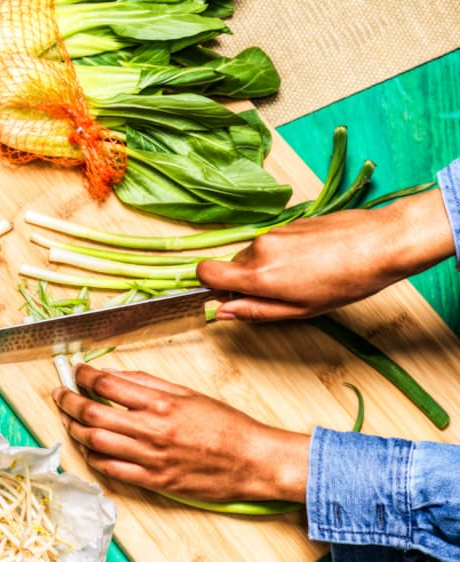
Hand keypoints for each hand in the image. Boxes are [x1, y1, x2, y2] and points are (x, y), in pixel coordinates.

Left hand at [53, 364, 308, 502]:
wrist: (253, 461)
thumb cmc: (225, 426)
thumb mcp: (188, 393)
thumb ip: (148, 384)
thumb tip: (112, 375)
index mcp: (161, 403)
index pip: (107, 384)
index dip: (83, 376)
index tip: (75, 372)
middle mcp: (152, 430)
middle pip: (92, 413)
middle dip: (67, 401)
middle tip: (59, 395)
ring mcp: (150, 457)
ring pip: (95, 441)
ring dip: (74, 428)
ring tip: (69, 420)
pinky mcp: (154, 481)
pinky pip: (110, 469)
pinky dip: (93, 456)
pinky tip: (89, 447)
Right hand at [198, 189, 452, 320]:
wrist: (382, 243)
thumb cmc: (347, 282)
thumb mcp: (300, 309)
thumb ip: (256, 311)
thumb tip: (223, 312)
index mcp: (258, 275)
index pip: (205, 272)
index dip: (210, 286)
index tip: (230, 296)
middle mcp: (259, 249)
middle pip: (232, 266)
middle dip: (248, 281)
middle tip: (282, 294)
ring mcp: (274, 233)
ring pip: (254, 255)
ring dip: (269, 268)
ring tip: (306, 277)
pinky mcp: (290, 223)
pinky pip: (273, 243)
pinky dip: (284, 254)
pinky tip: (314, 261)